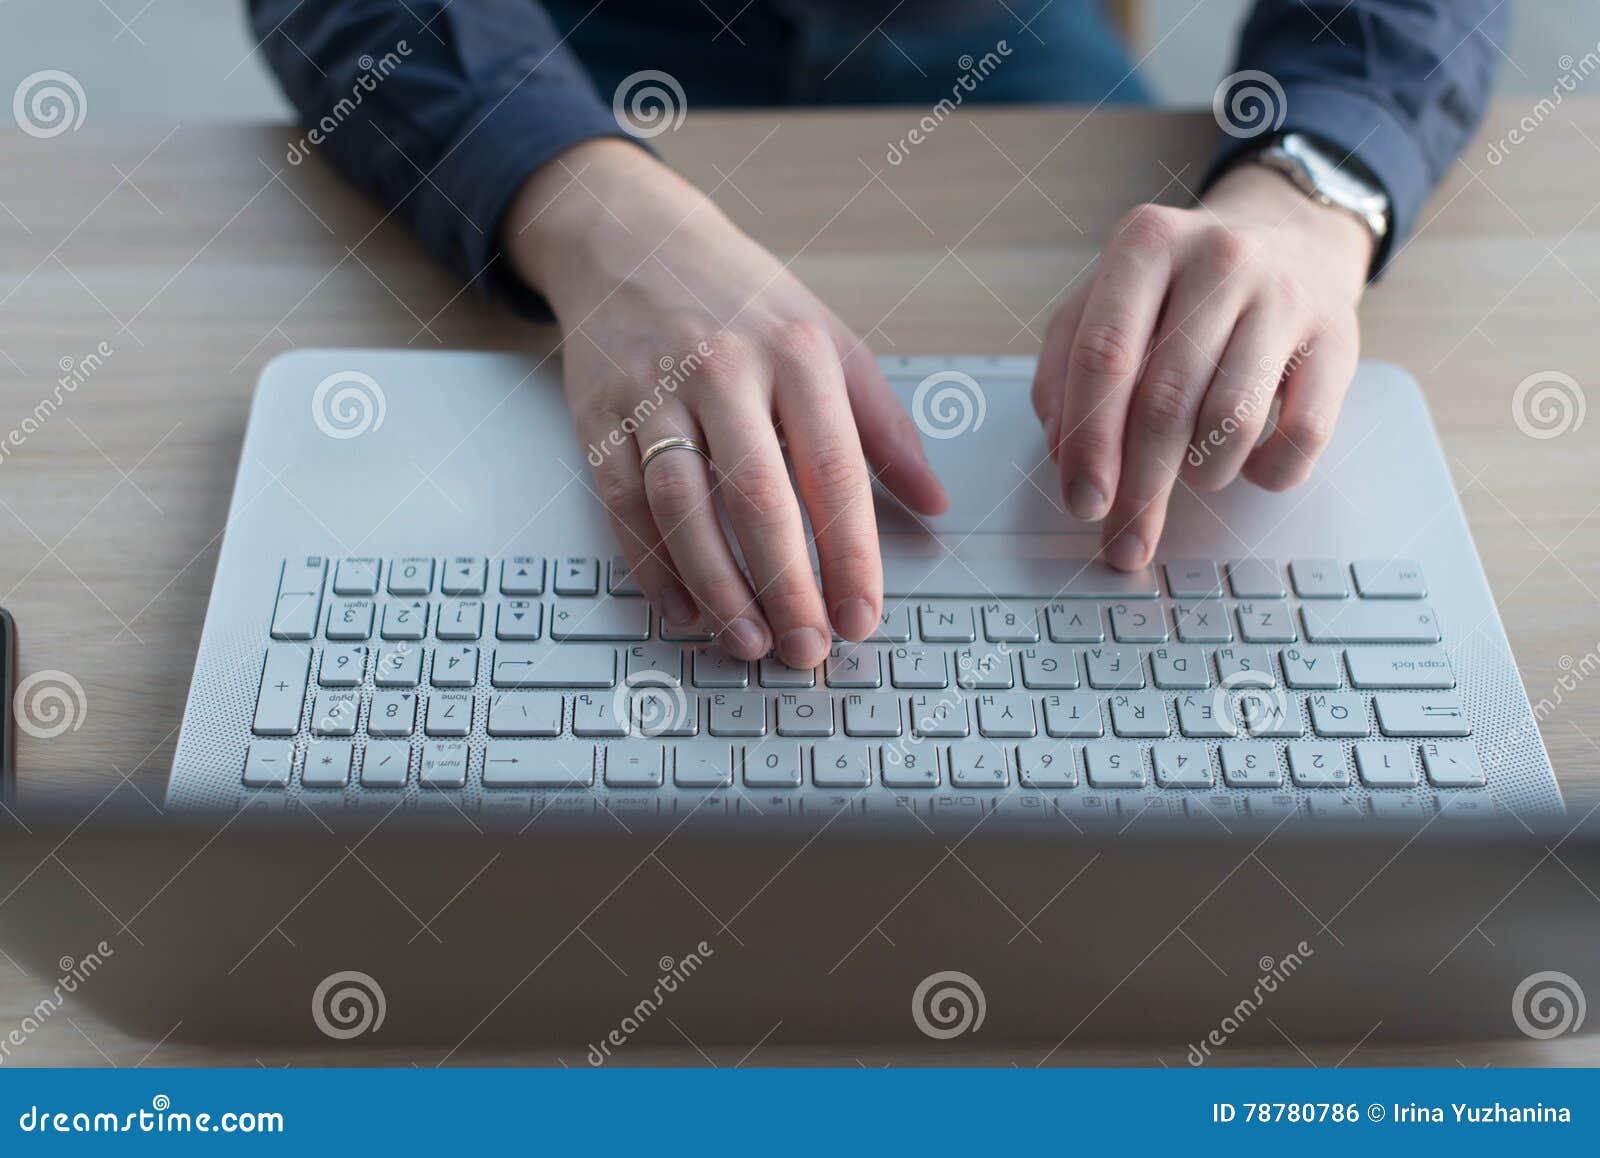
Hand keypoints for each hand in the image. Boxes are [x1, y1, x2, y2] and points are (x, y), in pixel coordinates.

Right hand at [504, 139, 947, 666]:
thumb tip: (934, 502)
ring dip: (719, 587)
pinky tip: (684, 611)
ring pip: (683, 507)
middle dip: (788, 586)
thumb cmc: (742, 302)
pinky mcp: (601, 417)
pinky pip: (625, 506)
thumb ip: (882, 426)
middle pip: (758, 497)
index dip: (852, 552)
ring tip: (750, 641)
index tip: (864, 614)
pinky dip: (653, 567)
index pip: (833, 469)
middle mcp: (724, 369)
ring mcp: (654, 393)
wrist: (632, 242)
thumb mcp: (827, 339)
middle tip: (808, 649)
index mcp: (796, 351)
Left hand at [1031, 164, 1373, 570]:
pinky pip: (1302, 437)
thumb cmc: (1181, 290)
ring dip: (1202, 474)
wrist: (1291, 240)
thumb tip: (1065, 456)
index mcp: (1146, 244)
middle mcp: (1219, 259)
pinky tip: (1247, 462)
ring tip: (1192, 471)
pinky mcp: (1339, 340)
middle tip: (1126, 539)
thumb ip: (1066, 371)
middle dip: (1139, 490)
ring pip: (1231, 423)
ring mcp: (1284, 296)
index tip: (1084, 503)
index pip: (1103, 356)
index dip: (1088, 442)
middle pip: (1164, 400)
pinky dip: (1266, 471)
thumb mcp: (1107, 305)